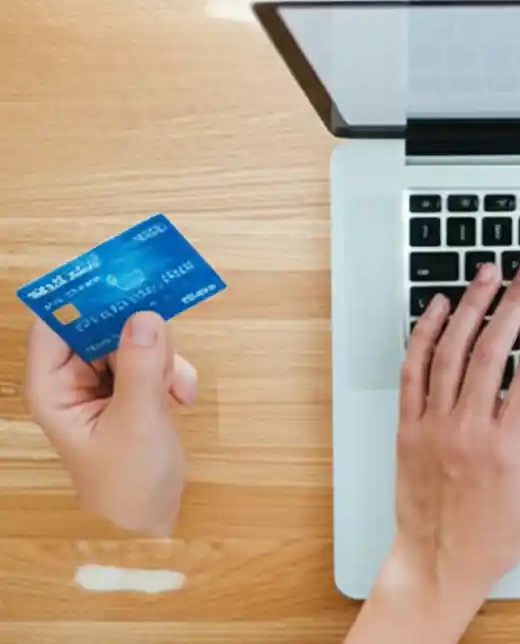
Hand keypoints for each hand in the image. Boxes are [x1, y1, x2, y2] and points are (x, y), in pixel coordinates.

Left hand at [24, 312, 197, 536]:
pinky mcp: (131, 392)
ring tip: (178, 389)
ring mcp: (103, 386)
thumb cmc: (128, 482)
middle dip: (139, 335)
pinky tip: (184, 398)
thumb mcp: (137, 422)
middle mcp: (72, 381)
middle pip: (101, 327)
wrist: (150, 522)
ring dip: (163, 358)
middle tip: (168, 345)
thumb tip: (146, 315)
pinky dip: (172, 373)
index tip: (122, 279)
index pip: (56, 325)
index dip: (84, 299)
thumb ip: (141, 367)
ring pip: (132, 341)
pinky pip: (152, 360)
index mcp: (52, 387)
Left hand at [347, 261, 519, 643]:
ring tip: (488, 275)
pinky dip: (424, 334)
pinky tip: (437, 309)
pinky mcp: (408, 428)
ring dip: (471, 305)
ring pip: (451, 350)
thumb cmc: (491, 538)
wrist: (436, 565)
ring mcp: (433, 426)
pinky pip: (413, 371)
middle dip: (514, 302)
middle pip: (492, 348)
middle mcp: (467, 430)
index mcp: (507, 447)